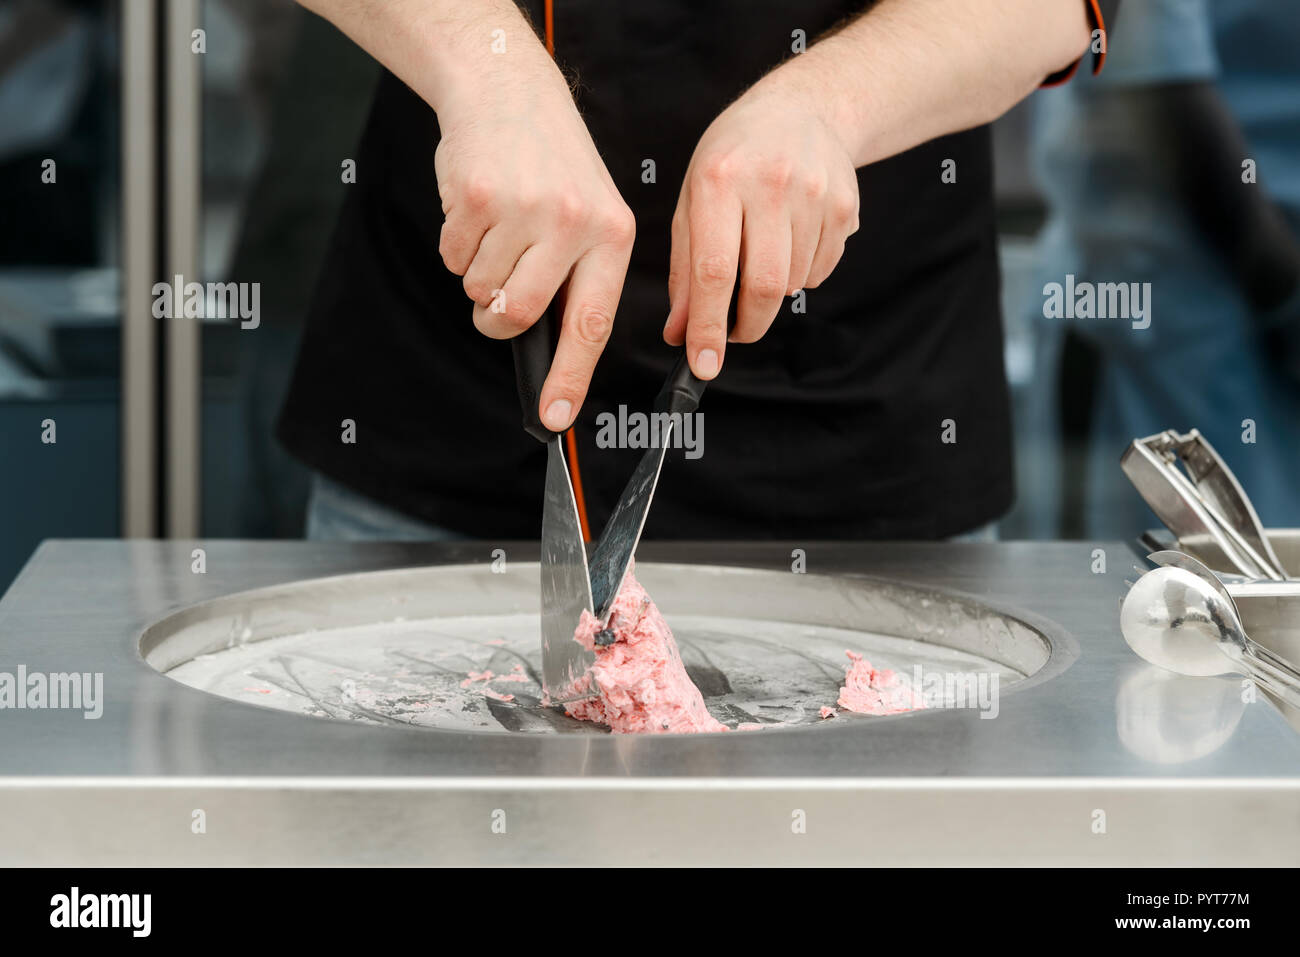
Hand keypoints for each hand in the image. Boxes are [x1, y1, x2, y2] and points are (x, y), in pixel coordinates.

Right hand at [435, 60, 634, 430]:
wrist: (508, 90)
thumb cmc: (551, 164)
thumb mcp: (590, 213)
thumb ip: (577, 277)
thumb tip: (553, 352)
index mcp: (612, 235)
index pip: (592, 324)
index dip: (570, 377)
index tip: (554, 418)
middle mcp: (573, 223)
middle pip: (518, 314)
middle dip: (495, 320)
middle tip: (492, 302)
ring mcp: (524, 208)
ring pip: (480, 287)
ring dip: (476, 272)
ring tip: (495, 227)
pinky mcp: (478, 196)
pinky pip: (452, 256)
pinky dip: (455, 243)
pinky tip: (476, 207)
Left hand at [664, 78, 858, 378]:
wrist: (803, 109)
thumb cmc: (734, 158)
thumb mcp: (693, 200)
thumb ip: (684, 270)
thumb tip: (679, 332)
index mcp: (720, 180)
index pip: (714, 270)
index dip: (708, 325)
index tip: (703, 363)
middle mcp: (770, 184)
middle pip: (763, 286)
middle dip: (746, 325)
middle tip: (733, 333)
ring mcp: (814, 195)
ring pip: (792, 284)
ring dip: (771, 295)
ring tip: (759, 261)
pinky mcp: (845, 207)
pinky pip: (819, 271)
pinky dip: (800, 275)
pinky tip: (789, 241)